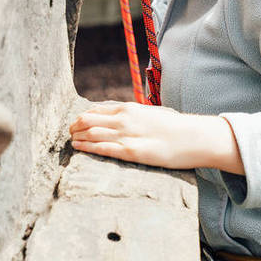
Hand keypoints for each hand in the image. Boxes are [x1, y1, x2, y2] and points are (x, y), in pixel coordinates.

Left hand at [69, 101, 243, 173]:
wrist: (192, 137)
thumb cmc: (174, 127)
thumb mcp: (151, 114)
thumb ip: (134, 115)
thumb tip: (122, 117)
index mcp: (129, 108)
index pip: (97, 109)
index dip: (83, 116)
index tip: (78, 122)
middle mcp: (124, 119)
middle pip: (88, 120)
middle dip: (75, 126)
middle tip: (69, 131)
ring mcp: (126, 135)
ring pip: (91, 133)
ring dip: (76, 136)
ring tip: (70, 140)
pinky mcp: (130, 152)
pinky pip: (101, 148)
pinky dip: (86, 147)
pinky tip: (77, 148)